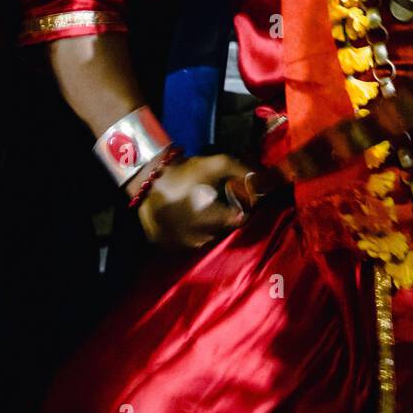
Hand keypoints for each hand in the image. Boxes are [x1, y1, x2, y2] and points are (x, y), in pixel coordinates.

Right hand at [128, 153, 253, 250]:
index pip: (241, 220)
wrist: (147, 181)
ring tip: (200, 207)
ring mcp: (185, 246)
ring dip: (208, 225)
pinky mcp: (170, 248)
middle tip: (213, 200)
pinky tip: (187, 217)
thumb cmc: (185, 173)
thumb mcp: (217, 164)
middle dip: (223, 216)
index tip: (235, 199)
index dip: (241, 208)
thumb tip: (264, 178)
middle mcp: (203, 238)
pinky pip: (189, 241)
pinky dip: (191, 231)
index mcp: (216, 220)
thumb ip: (243, 171)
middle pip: (224, 229)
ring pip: (207, 237)